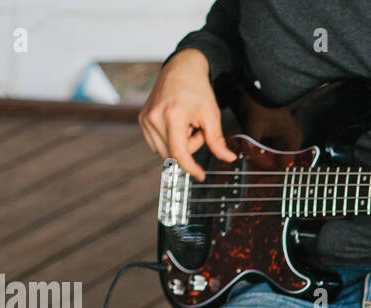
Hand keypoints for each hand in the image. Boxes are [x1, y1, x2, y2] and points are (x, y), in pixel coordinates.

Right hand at [138, 49, 236, 180]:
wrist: (181, 69)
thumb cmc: (196, 89)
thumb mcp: (211, 114)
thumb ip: (217, 140)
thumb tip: (228, 158)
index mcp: (172, 116)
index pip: (179, 154)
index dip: (191, 168)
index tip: (200, 175)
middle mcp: (155, 118)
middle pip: (172, 154)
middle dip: (188, 148)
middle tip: (197, 129)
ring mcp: (146, 119)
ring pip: (164, 151)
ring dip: (179, 144)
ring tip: (187, 125)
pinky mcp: (142, 120)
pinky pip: (156, 143)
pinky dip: (169, 140)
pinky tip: (176, 125)